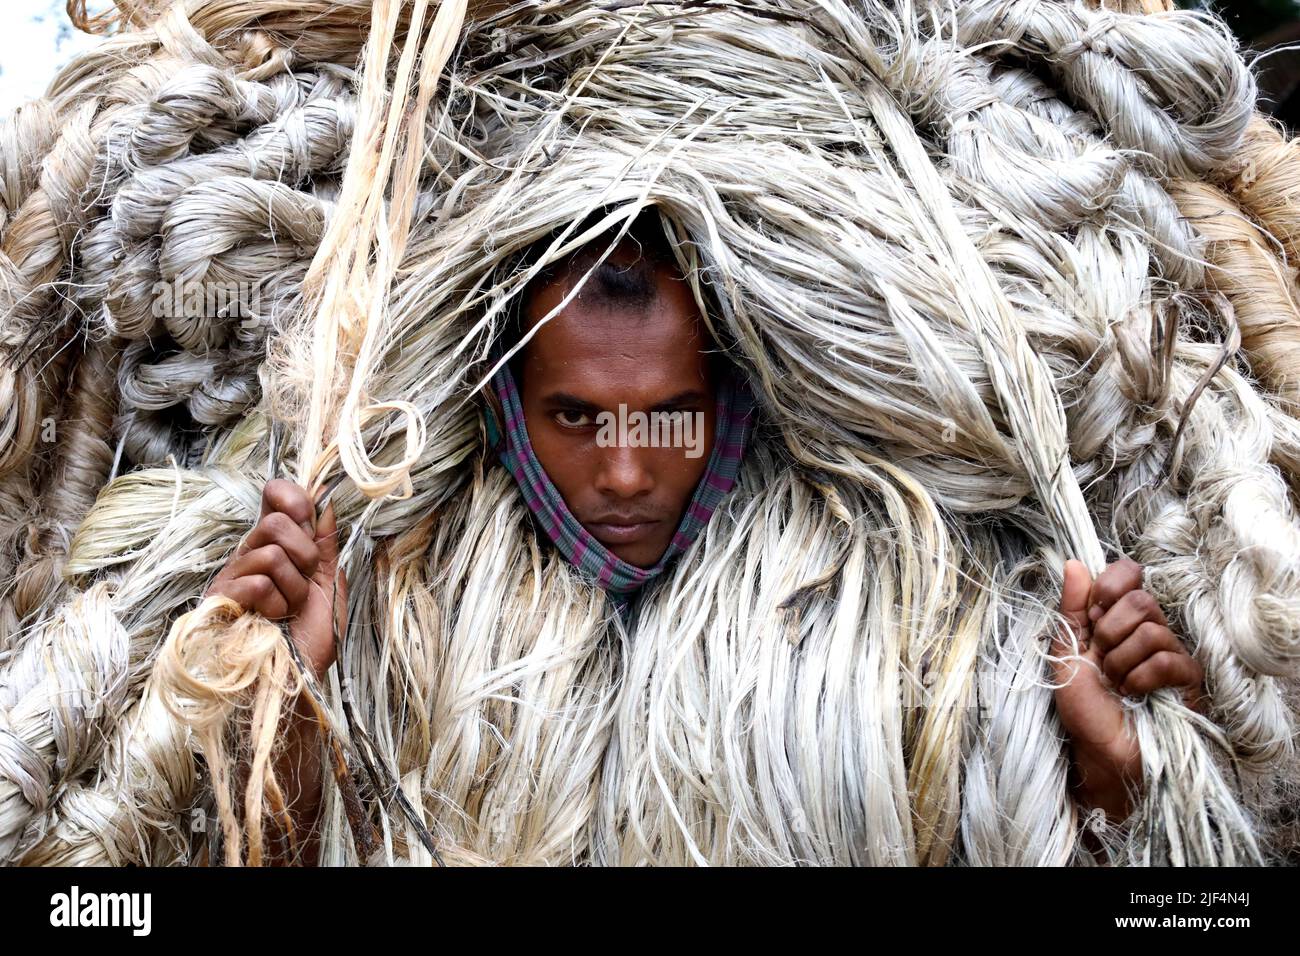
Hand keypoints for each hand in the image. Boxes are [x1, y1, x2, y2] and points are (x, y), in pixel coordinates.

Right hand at [205, 479, 346, 680]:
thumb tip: (327, 502)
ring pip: (269, 554)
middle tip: (304, 583)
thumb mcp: (327, 584)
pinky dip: (276, 605)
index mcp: (275, 546)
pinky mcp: (220, 601)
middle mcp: (249, 556)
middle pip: (275, 523)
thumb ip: (325, 545)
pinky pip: (257, 582)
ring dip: (292, 588)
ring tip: (287, 610)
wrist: (297, 680)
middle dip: (303, 556)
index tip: (308, 518)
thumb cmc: (310, 637)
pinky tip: (270, 621)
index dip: (292, 498)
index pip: (274, 497)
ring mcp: (231, 578)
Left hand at [1052, 558, 1203, 821]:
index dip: (1109, 587)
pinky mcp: (1188, 679)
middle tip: (1101, 660)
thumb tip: (1073, 563)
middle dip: (1109, 633)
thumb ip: (1071, 609)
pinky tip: (1134, 694)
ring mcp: (1172, 652)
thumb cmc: (1083, 705)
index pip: (1128, 572)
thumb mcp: (1066, 651)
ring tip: (1116, 685)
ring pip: (1152, 631)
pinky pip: (1167, 659)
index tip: (1092, 614)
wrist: (1098, 751)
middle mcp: (1149, 628)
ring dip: (1121, 662)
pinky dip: (1140, 678)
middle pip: (1140, 600)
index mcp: (1119, 617)